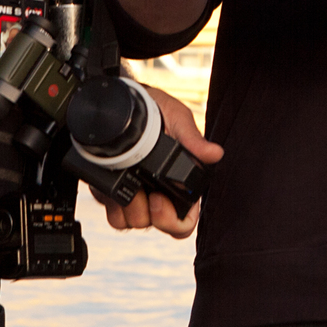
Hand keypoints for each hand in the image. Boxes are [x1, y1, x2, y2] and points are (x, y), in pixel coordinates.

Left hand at [95, 86, 216, 238]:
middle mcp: (160, 194)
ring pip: (132, 223)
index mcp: (181, 183)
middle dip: (151, 215)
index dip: (174, 220)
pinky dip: (111, 203)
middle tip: (145, 193)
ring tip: (128, 182)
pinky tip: (114, 182)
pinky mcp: (114, 193)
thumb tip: (215, 154)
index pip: (184, 221)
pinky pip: (113, 214)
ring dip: (129, 209)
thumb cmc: (155, 109)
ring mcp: (136, 195)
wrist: (124, 101)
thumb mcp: (177, 119)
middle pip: (157, 225)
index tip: (159, 199)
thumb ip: (193, 140)